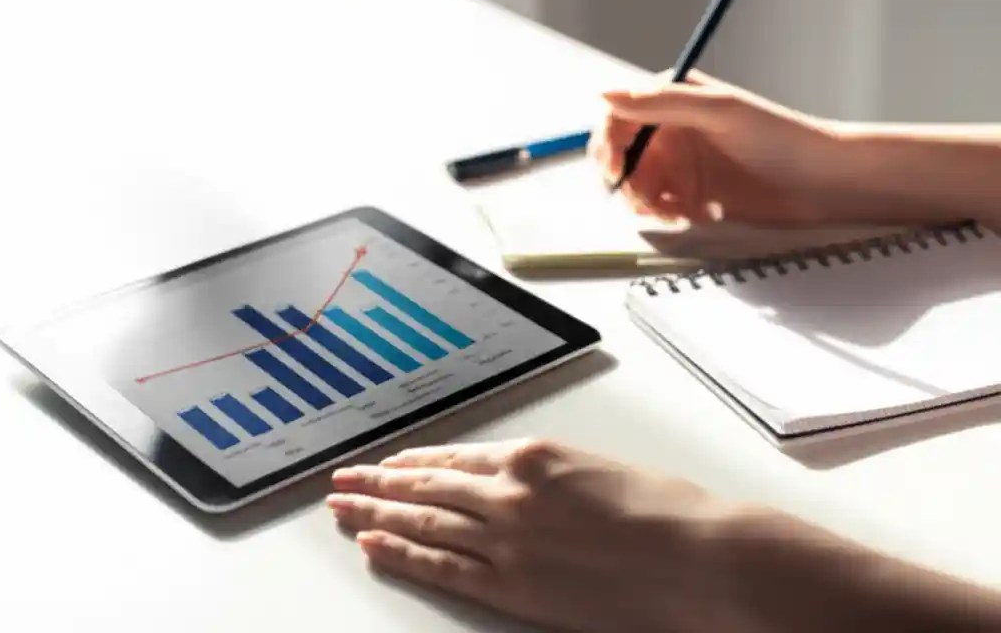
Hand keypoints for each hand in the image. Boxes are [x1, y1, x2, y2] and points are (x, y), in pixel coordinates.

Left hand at [328, 439, 742, 632]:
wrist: (701, 557)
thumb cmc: (669, 511)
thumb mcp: (599, 468)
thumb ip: (548, 474)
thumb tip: (520, 481)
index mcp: (533, 456)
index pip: (453, 458)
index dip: (413, 462)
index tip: (388, 463)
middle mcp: (509, 493)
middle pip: (425, 486)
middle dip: (378, 483)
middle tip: (341, 479)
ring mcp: (506, 541)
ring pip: (424, 522)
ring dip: (376, 513)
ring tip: (342, 508)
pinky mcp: (514, 586)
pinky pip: (443, 567)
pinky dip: (403, 554)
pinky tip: (374, 544)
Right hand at [593, 70, 850, 225]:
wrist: (825, 182)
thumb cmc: (782, 138)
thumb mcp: (719, 112)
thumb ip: (661, 102)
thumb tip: (604, 93)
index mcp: (673, 100)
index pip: (618, 118)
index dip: (608, 145)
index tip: (614, 172)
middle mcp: (671, 129)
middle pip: (619, 156)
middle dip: (626, 182)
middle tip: (646, 202)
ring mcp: (680, 162)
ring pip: (635, 186)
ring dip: (647, 203)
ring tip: (679, 213)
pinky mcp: (690, 193)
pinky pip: (658, 207)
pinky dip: (669, 215)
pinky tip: (703, 214)